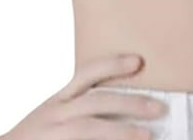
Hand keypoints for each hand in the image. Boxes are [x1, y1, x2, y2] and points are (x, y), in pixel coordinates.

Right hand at [0, 52, 167, 139]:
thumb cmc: (33, 138)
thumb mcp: (52, 115)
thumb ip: (79, 106)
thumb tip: (120, 104)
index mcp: (58, 100)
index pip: (87, 74)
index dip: (112, 65)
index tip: (138, 61)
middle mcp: (56, 113)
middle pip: (97, 101)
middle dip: (130, 102)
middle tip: (159, 107)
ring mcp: (55, 133)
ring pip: (91, 127)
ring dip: (122, 131)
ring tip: (148, 136)